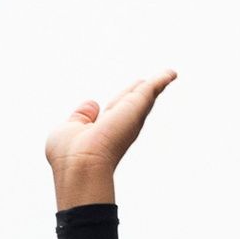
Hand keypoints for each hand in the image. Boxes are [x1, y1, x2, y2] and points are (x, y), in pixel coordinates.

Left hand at [47, 72, 175, 210]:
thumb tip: (92, 105)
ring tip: (168, 74)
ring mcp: (130, 118)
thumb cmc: (69, 155)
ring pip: (145, 98)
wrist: (80, 165)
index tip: (127, 99)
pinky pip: (151, 89)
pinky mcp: (137, 106)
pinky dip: (161, 80)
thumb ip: (80, 117)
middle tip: (157, 83)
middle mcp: (120, 126)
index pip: (114, 114)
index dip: (120, 105)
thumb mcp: (68, 130)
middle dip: (143, 94)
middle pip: (134, 105)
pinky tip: (171, 73)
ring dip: (156, 86)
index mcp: (104, 132)